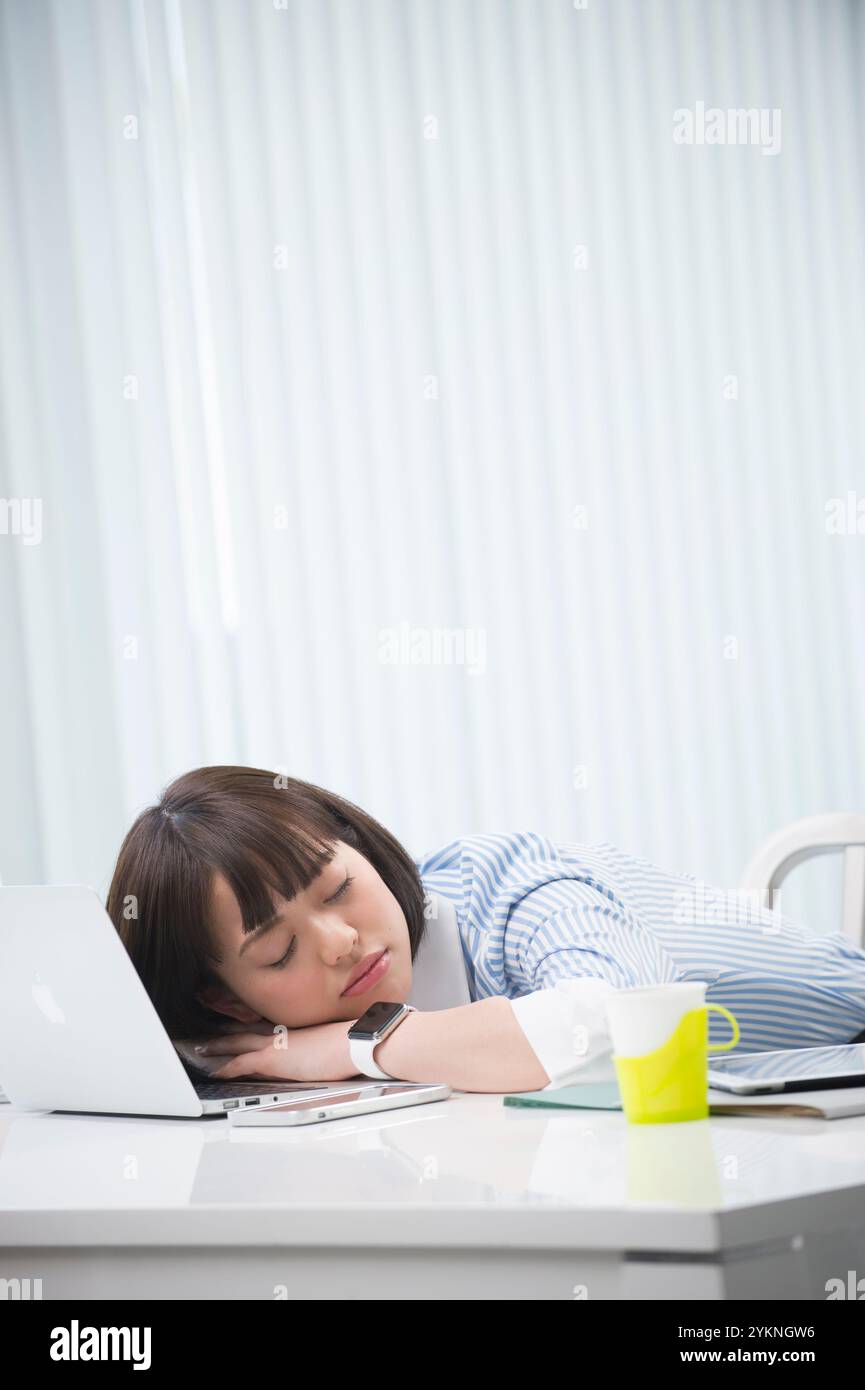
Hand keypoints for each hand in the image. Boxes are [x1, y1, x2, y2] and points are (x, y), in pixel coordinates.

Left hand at [193, 1020, 361, 1084]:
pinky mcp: (271, 1058)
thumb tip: (312, 1054)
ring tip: (198, 1048)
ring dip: (216, 1046)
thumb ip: (312, 1046)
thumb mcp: (326, 1042)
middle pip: (242, 1030)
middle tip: (205, 1032)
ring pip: (235, 1042)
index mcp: (291, 1029)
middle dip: (223, 1032)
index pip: (260, 1026)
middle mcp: (278, 1033)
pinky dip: (226, 1066)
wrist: (351, 1043)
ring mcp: (273, 1044)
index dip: (243, 1025)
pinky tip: (214, 1071)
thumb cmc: (347, 1044)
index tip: (232, 1023)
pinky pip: (240, 1062)